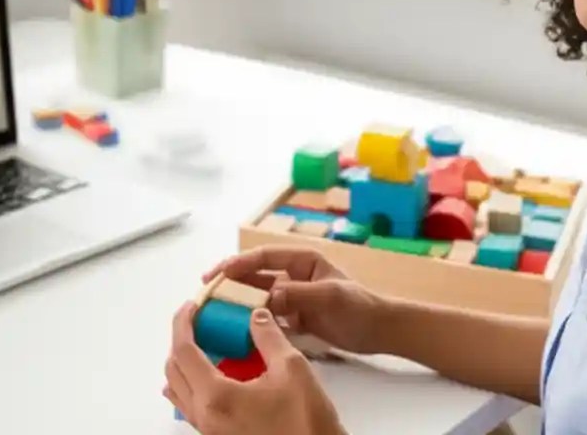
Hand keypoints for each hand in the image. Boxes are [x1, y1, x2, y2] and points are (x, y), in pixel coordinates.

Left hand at [165, 303, 342, 434]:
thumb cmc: (305, 421)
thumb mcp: (292, 368)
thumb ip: (268, 336)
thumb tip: (255, 315)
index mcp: (216, 396)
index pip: (184, 351)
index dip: (183, 323)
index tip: (192, 305)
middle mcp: (204, 415)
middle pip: (174, 370)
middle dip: (182, 340)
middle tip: (200, 321)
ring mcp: (208, 430)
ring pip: (179, 390)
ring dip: (186, 362)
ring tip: (207, 343)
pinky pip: (191, 406)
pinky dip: (193, 383)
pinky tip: (213, 373)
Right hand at [203, 246, 386, 354]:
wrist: (380, 330)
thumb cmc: (360, 306)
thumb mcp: (330, 296)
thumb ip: (298, 294)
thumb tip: (267, 297)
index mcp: (302, 261)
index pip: (263, 257)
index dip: (238, 263)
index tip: (216, 274)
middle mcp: (294, 276)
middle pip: (256, 276)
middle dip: (231, 283)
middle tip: (205, 293)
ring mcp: (294, 297)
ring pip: (259, 297)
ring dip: (239, 303)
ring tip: (214, 312)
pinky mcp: (296, 318)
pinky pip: (269, 317)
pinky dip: (253, 322)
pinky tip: (236, 331)